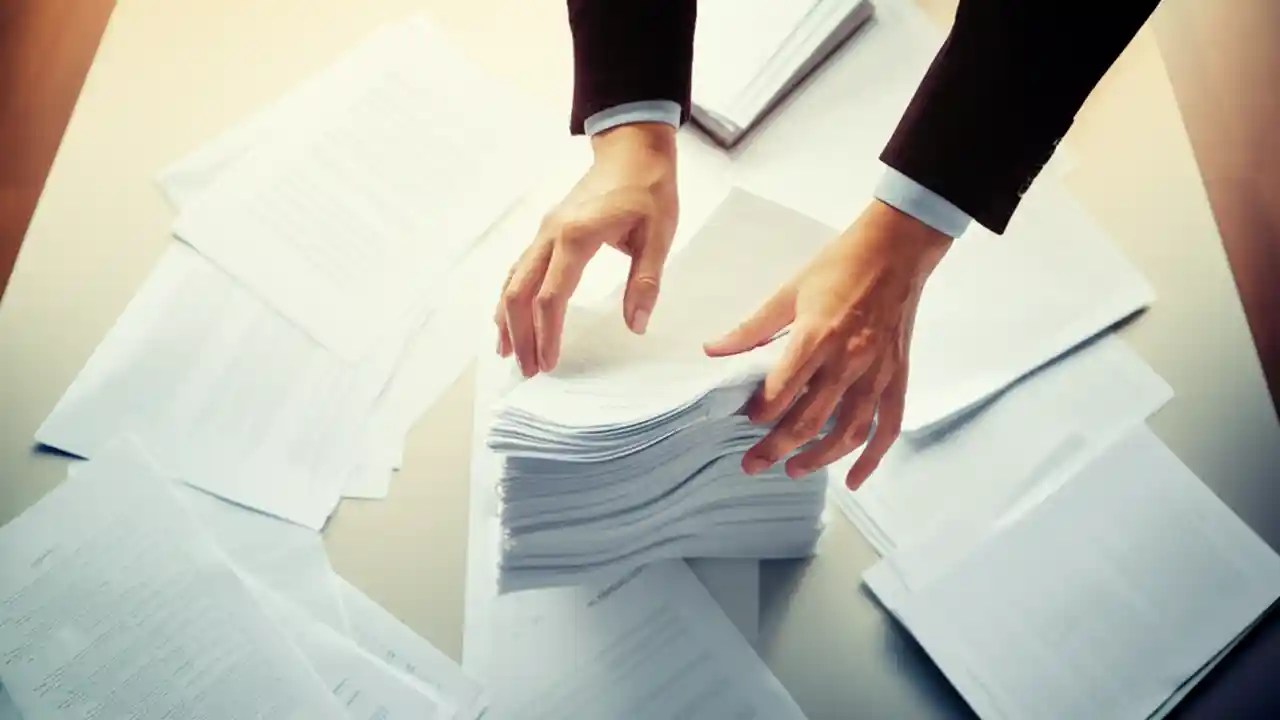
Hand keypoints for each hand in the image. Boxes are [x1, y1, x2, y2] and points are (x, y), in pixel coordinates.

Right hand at [495, 123, 678, 376]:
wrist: (632, 148)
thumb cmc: (648, 189)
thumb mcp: (659, 235)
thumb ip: (646, 281)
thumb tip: (636, 325)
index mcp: (577, 236)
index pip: (552, 296)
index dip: (547, 334)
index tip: (549, 363)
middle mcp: (551, 235)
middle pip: (520, 292)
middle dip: (520, 334)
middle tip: (527, 370)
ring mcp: (544, 232)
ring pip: (513, 281)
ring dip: (508, 319)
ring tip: (509, 353)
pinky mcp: (546, 232)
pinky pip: (519, 270)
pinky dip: (511, 298)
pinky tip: (510, 318)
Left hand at [704, 200, 951, 489]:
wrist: (895, 250)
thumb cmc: (839, 266)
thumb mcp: (788, 291)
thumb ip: (751, 328)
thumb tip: (713, 351)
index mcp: (816, 338)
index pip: (782, 393)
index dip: (760, 413)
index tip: (745, 420)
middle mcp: (848, 361)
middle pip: (809, 420)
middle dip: (777, 448)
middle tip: (752, 465)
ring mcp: (877, 373)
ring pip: (848, 432)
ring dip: (819, 458)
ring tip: (793, 470)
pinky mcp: (897, 377)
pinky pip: (887, 426)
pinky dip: (872, 458)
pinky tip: (854, 479)